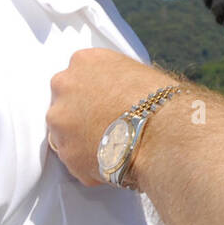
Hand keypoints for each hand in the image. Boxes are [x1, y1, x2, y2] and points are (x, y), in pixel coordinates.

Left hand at [47, 48, 180, 185]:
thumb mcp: (137, 73)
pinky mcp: (66, 153)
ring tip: (113, 147)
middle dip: (82, 114)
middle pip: (65, 102)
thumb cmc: (159, 102)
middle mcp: (64, 86)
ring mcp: (60, 121)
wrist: (163, 135)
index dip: (94, 91)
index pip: (78, 74)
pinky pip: (75, 159)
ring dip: (82, 139)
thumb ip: (113, 80)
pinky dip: (89, 163)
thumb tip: (116, 92)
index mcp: (84, 61)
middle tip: (107, 125)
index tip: (105, 102)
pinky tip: (114, 161)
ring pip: (65, 132)